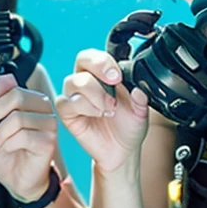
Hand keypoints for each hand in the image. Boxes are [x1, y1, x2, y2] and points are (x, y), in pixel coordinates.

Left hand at [0, 74, 58, 203]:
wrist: (20, 182)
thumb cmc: (9, 158)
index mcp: (27, 100)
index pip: (8, 83)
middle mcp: (41, 108)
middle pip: (16, 95)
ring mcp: (48, 123)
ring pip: (18, 117)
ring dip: (0, 133)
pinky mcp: (49, 141)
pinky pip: (24, 135)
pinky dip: (9, 144)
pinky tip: (8, 149)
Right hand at [55, 49, 149, 173]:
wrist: (122, 151)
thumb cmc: (128, 127)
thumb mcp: (141, 112)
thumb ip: (141, 99)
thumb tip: (139, 90)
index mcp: (103, 75)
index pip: (97, 56)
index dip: (105, 61)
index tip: (118, 76)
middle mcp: (87, 81)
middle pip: (82, 60)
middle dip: (98, 67)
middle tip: (114, 82)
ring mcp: (75, 96)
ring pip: (73, 81)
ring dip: (95, 93)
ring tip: (110, 108)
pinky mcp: (68, 113)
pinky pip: (65, 103)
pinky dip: (84, 107)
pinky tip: (97, 114)